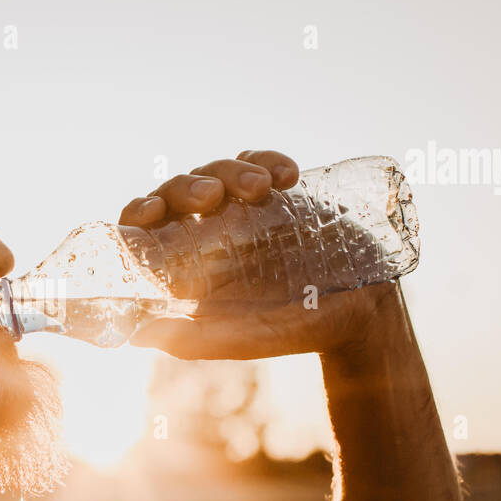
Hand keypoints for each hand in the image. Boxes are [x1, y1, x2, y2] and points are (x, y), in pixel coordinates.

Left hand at [117, 150, 403, 360]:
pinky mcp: (276, 191)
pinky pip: (258, 161)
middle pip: (174, 192)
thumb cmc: (299, 329)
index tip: (151, 213)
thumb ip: (197, 340)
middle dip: (186, 186)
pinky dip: (268, 161)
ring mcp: (240, 208)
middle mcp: (205, 232)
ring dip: (229, 172)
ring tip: (262, 189)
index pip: (145, 230)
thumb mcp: (248, 338)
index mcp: (187, 265)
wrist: (364, 309)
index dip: (139, 214)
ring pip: (214, 171)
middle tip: (210, 196)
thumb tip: (137, 334)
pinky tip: (289, 177)